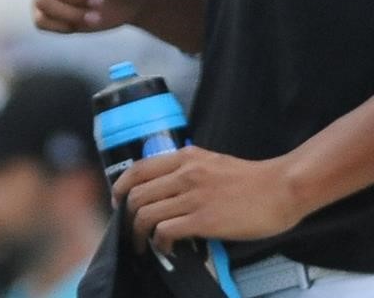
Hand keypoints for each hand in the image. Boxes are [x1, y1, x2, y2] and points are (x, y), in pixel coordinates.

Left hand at [114, 147, 304, 255]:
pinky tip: (166, 248)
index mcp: (185, 157)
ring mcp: (193, 196)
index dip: (120, 188)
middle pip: (135, 194)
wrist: (284, 188)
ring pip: (145, 213)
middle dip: (127, 216)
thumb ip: (188, 170)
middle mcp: (184, 173)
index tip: (120, 203)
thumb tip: (168, 189)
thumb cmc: (253, 179)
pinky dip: (159, 242)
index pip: (137, 170)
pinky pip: (165, 231)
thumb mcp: (213, 162)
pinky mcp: (204, 219)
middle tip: (131, 229)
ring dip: (138, 233)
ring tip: (144, 244)